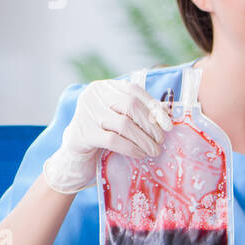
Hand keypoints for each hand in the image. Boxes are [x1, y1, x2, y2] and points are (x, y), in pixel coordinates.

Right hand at [42, 77, 173, 193]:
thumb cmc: (102, 135)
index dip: (154, 107)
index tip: (169, 126)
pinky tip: (140, 154)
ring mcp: (85, 114)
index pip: (134, 90)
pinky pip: (113, 140)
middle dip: (150, 125)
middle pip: (130, 105)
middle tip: (160, 141)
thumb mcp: (120, 119)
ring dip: (144, 140)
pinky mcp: (82, 134)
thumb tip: (168, 113)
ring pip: (124, 124)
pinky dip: (131, 148)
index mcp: (104, 87)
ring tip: (154, 151)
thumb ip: (139, 112)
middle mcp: (92, 96)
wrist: (75, 157)